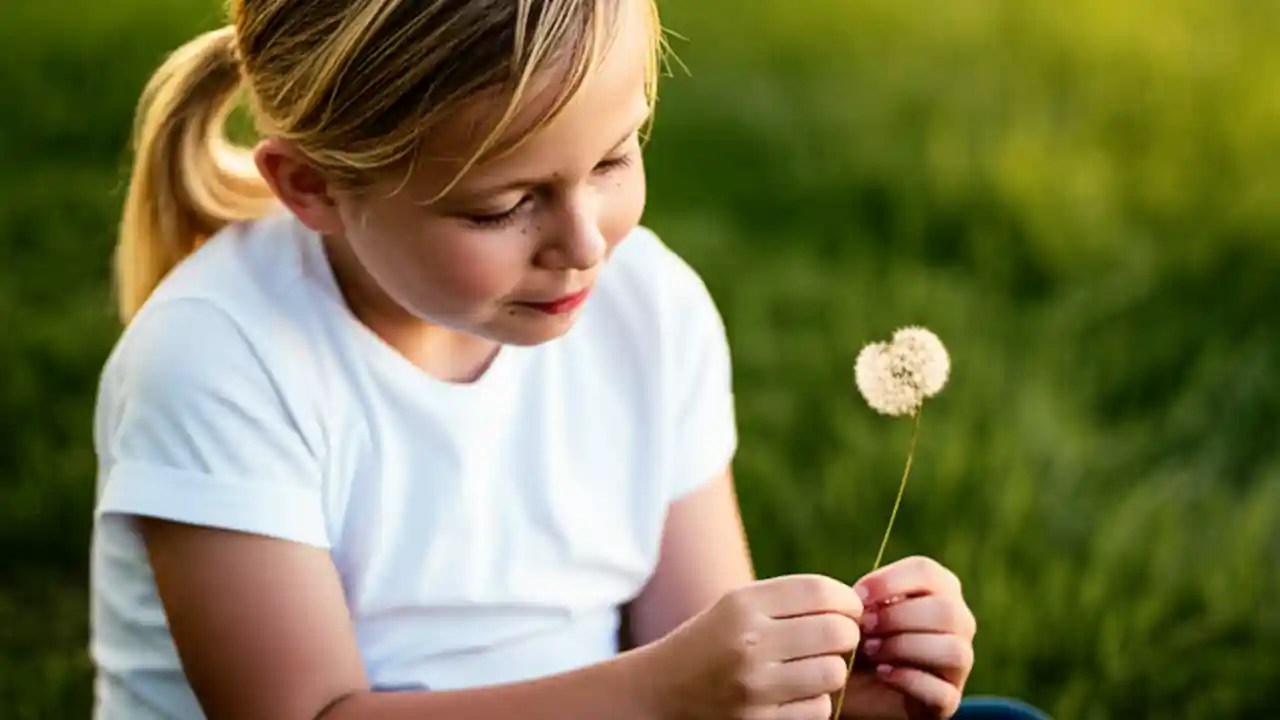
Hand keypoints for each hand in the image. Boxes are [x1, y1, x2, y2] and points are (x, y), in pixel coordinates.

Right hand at [644, 574, 863, 719]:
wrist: (660, 691)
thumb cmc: (711, 641)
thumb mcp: (738, 606)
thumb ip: (791, 601)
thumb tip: (854, 606)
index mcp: (743, 604)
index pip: (820, 592)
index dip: (847, 600)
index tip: (849, 609)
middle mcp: (749, 642)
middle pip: (836, 632)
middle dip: (847, 635)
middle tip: (837, 639)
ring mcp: (754, 686)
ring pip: (833, 673)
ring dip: (831, 670)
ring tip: (812, 667)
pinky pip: (819, 708)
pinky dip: (815, 701)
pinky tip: (794, 693)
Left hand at [840, 557, 975, 718]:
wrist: (855, 684)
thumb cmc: (861, 636)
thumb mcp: (860, 612)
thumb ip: (867, 600)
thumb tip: (863, 601)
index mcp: (939, 589)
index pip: (927, 571)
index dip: (890, 580)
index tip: (857, 595)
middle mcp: (959, 622)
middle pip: (946, 610)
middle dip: (898, 617)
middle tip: (864, 627)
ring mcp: (958, 664)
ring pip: (953, 650)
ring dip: (905, 647)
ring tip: (870, 650)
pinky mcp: (949, 699)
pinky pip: (941, 690)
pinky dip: (909, 680)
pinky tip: (882, 673)